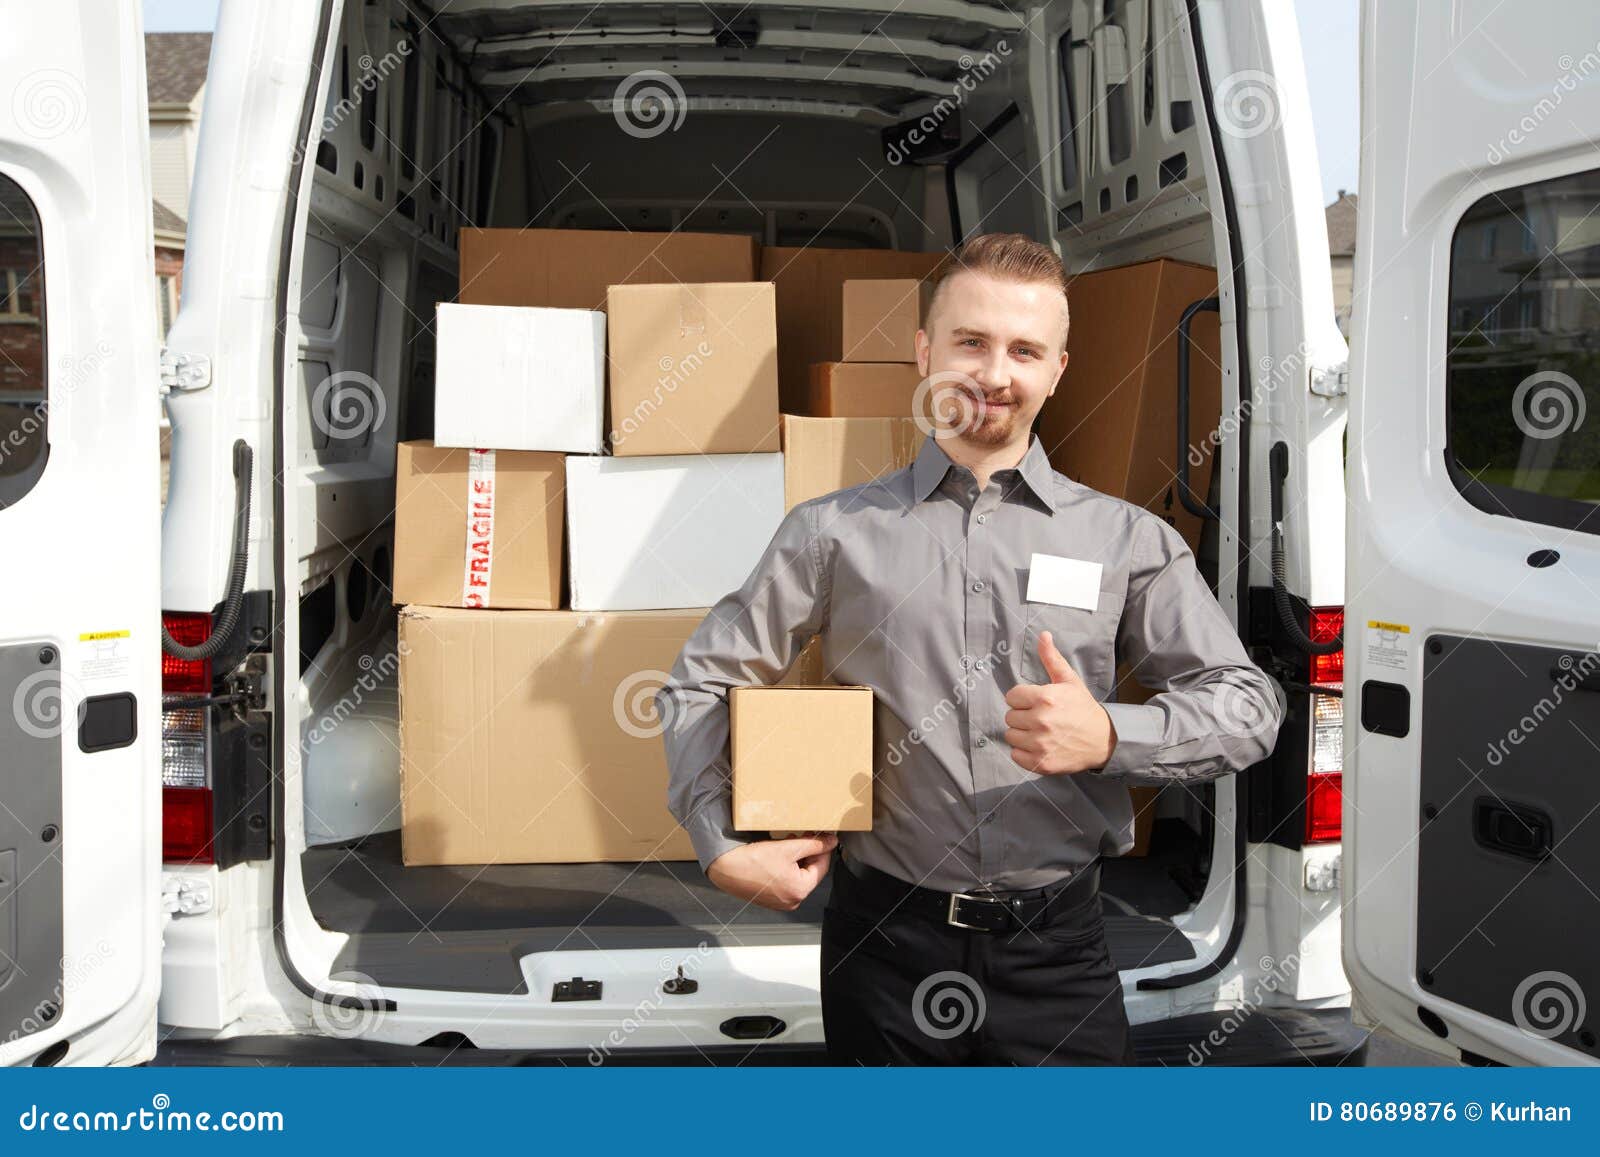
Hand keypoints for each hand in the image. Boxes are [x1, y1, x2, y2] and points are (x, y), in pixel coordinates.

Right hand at [706, 833, 838, 910]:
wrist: (725, 868)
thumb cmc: (752, 861)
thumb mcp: (788, 848)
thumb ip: (813, 844)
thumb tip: (831, 842)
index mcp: (800, 891)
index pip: (822, 866)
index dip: (823, 848)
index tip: (822, 836)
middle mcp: (792, 900)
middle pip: (810, 871)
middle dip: (808, 852)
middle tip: (803, 835)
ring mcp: (781, 901)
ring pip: (798, 874)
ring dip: (797, 857)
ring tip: (789, 841)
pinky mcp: (771, 897)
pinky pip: (786, 880)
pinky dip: (786, 866)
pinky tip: (779, 853)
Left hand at [1003, 630, 1117, 774]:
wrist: (1104, 740)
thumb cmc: (1083, 709)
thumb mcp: (1070, 681)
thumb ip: (1052, 658)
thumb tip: (1043, 635)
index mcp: (1045, 698)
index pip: (1012, 697)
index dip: (1023, 699)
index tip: (1036, 703)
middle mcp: (1041, 721)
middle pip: (1010, 716)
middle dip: (1023, 716)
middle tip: (1041, 718)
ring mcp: (1040, 744)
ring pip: (1011, 736)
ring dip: (1022, 734)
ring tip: (1040, 732)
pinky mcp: (1041, 763)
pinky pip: (1015, 755)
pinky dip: (1024, 753)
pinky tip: (1040, 746)